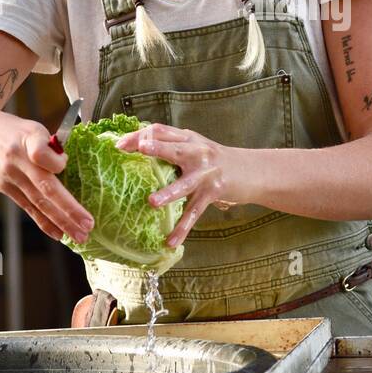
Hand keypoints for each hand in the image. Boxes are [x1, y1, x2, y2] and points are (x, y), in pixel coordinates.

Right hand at [0, 109, 93, 244]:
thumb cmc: (11, 130)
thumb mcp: (32, 127)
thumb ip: (50, 145)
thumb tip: (67, 164)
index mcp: (26, 138)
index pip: (41, 153)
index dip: (57, 162)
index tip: (64, 163)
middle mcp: (16, 160)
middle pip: (45, 187)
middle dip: (69, 209)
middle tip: (88, 225)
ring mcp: (9, 177)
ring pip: (39, 202)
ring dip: (61, 222)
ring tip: (80, 236)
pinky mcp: (5, 188)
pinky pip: (29, 207)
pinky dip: (45, 222)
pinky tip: (59, 234)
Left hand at [115, 123, 251, 246]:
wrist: (252, 170)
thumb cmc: (216, 160)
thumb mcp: (196, 146)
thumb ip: (172, 146)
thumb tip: (137, 147)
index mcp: (188, 139)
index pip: (160, 131)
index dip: (139, 135)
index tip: (119, 145)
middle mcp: (197, 152)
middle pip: (173, 148)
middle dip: (155, 148)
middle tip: (137, 149)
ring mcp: (205, 174)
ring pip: (184, 184)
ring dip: (168, 193)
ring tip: (152, 202)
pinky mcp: (213, 193)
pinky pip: (194, 213)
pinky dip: (182, 229)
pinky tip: (170, 241)